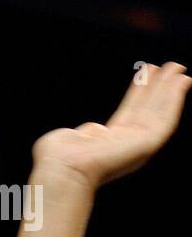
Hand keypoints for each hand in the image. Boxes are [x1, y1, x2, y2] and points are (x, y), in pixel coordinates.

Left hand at [32, 60, 190, 190]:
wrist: (62, 170)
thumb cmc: (57, 160)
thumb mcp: (68, 139)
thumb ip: (85, 132)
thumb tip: (95, 129)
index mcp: (107, 142)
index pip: (129, 112)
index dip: (139, 93)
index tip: (145, 74)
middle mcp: (124, 144)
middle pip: (148, 109)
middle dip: (159, 87)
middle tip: (171, 66)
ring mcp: (137, 144)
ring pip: (160, 111)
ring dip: (171, 89)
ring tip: (178, 68)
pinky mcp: (148, 143)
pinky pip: (166, 117)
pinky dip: (175, 99)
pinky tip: (182, 82)